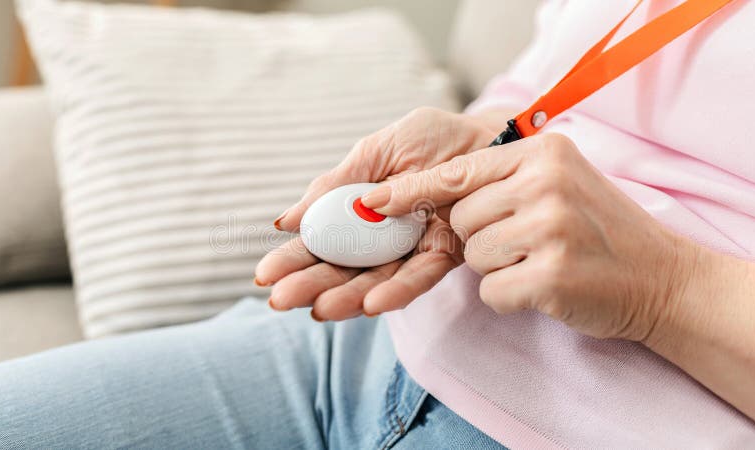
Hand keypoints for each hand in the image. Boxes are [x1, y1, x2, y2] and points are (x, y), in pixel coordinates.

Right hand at [254, 107, 500, 319]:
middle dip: (310, 284)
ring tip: (319, 309)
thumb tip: (287, 221)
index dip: (293, 259)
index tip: (264, 276)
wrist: (489, 135)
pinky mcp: (445, 255)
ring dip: (346, 296)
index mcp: (359, 211)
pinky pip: (419, 278)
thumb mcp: (376, 152)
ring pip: (374, 281)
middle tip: (281, 300)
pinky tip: (371, 304)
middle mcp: (382, 236)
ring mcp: (411, 249)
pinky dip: (396, 293)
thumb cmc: (432, 139)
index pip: (319, 241)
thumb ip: (336, 186)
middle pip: (341, 268)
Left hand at [361, 133, 698, 340]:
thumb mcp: (558, 182)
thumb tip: (425, 193)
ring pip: (472, 257)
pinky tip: (548, 287)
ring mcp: (550, 228)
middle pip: (460, 220)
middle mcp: (545, 182)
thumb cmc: (600, 232)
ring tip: (542, 261)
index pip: (457, 172)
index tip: (371, 201)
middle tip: (527, 242)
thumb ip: (503, 179)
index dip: (411, 190)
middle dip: (480, 238)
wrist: (662, 277)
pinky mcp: (551, 275)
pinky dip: (511, 297)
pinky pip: (491, 292)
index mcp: (541, 153)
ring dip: (497, 268)